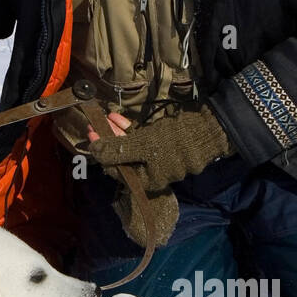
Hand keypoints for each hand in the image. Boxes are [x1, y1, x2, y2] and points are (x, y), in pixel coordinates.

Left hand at [82, 103, 232, 192]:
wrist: (205, 131)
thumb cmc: (173, 143)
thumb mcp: (142, 146)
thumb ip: (116, 150)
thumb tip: (93, 149)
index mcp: (144, 180)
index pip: (115, 169)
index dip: (100, 152)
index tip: (90, 135)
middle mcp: (148, 172)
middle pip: (121, 157)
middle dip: (107, 139)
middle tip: (94, 123)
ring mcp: (155, 158)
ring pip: (129, 146)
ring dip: (117, 132)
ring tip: (105, 116)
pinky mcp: (160, 145)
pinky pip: (140, 140)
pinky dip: (130, 130)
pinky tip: (119, 117)